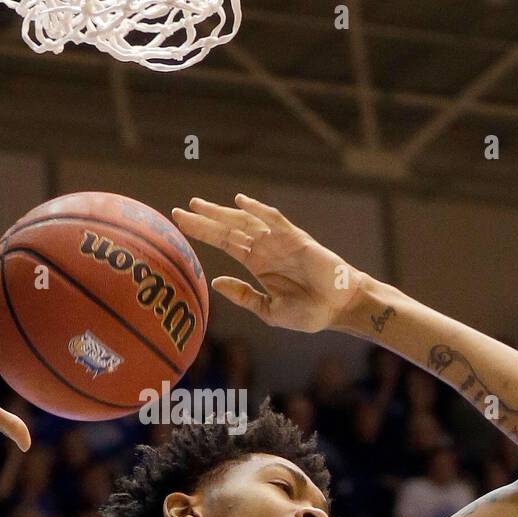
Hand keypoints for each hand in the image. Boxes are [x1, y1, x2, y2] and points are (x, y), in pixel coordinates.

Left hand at [172, 196, 364, 333]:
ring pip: (245, 222)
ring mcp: (280, 242)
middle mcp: (265, 249)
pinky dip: (258, 210)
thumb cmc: (308, 313)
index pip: (223, 243)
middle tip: (178, 211)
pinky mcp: (297, 239)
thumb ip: (243, 296)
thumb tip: (215, 281)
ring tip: (198, 205)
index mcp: (257, 264)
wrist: (339, 309)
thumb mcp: (269, 310)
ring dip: (222, 213)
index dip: (202, 233)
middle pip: (228, 229)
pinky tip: (240, 203)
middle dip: (204, 220)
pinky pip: (275, 220)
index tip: (179, 226)